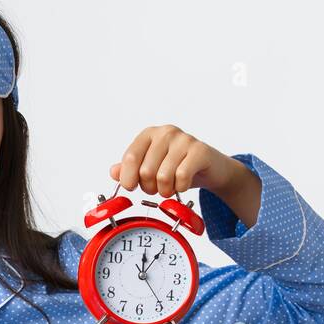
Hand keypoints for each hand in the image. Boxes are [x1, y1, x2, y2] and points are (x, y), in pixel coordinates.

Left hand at [109, 124, 247, 199]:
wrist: (210, 168)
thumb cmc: (177, 167)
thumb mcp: (150, 167)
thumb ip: (129, 169)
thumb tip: (113, 171)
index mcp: (149, 134)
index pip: (130, 158)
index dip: (128, 179)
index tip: (132, 186)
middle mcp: (165, 133)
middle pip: (146, 171)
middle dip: (150, 188)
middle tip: (158, 187)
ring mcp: (184, 140)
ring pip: (163, 177)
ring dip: (166, 190)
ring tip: (170, 187)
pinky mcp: (200, 151)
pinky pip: (181, 177)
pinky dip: (180, 188)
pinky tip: (183, 184)